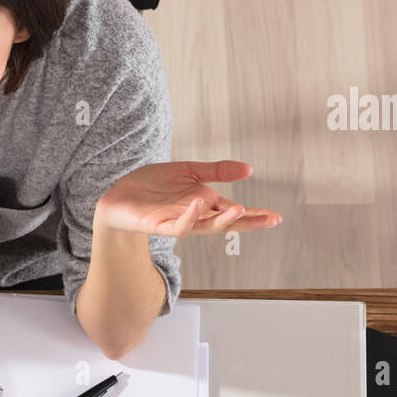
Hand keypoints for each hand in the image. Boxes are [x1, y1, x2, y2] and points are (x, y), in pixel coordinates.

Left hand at [95, 160, 282, 236]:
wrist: (120, 193)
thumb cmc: (154, 185)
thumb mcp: (189, 171)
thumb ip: (218, 170)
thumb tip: (249, 170)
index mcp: (205, 203)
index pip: (235, 212)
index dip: (255, 215)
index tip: (276, 216)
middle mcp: (196, 215)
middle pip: (226, 223)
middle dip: (247, 222)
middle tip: (269, 220)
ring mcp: (178, 221)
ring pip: (205, 226)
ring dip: (222, 220)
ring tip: (238, 209)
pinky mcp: (159, 225)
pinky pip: (178, 226)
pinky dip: (189, 216)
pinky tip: (199, 204)